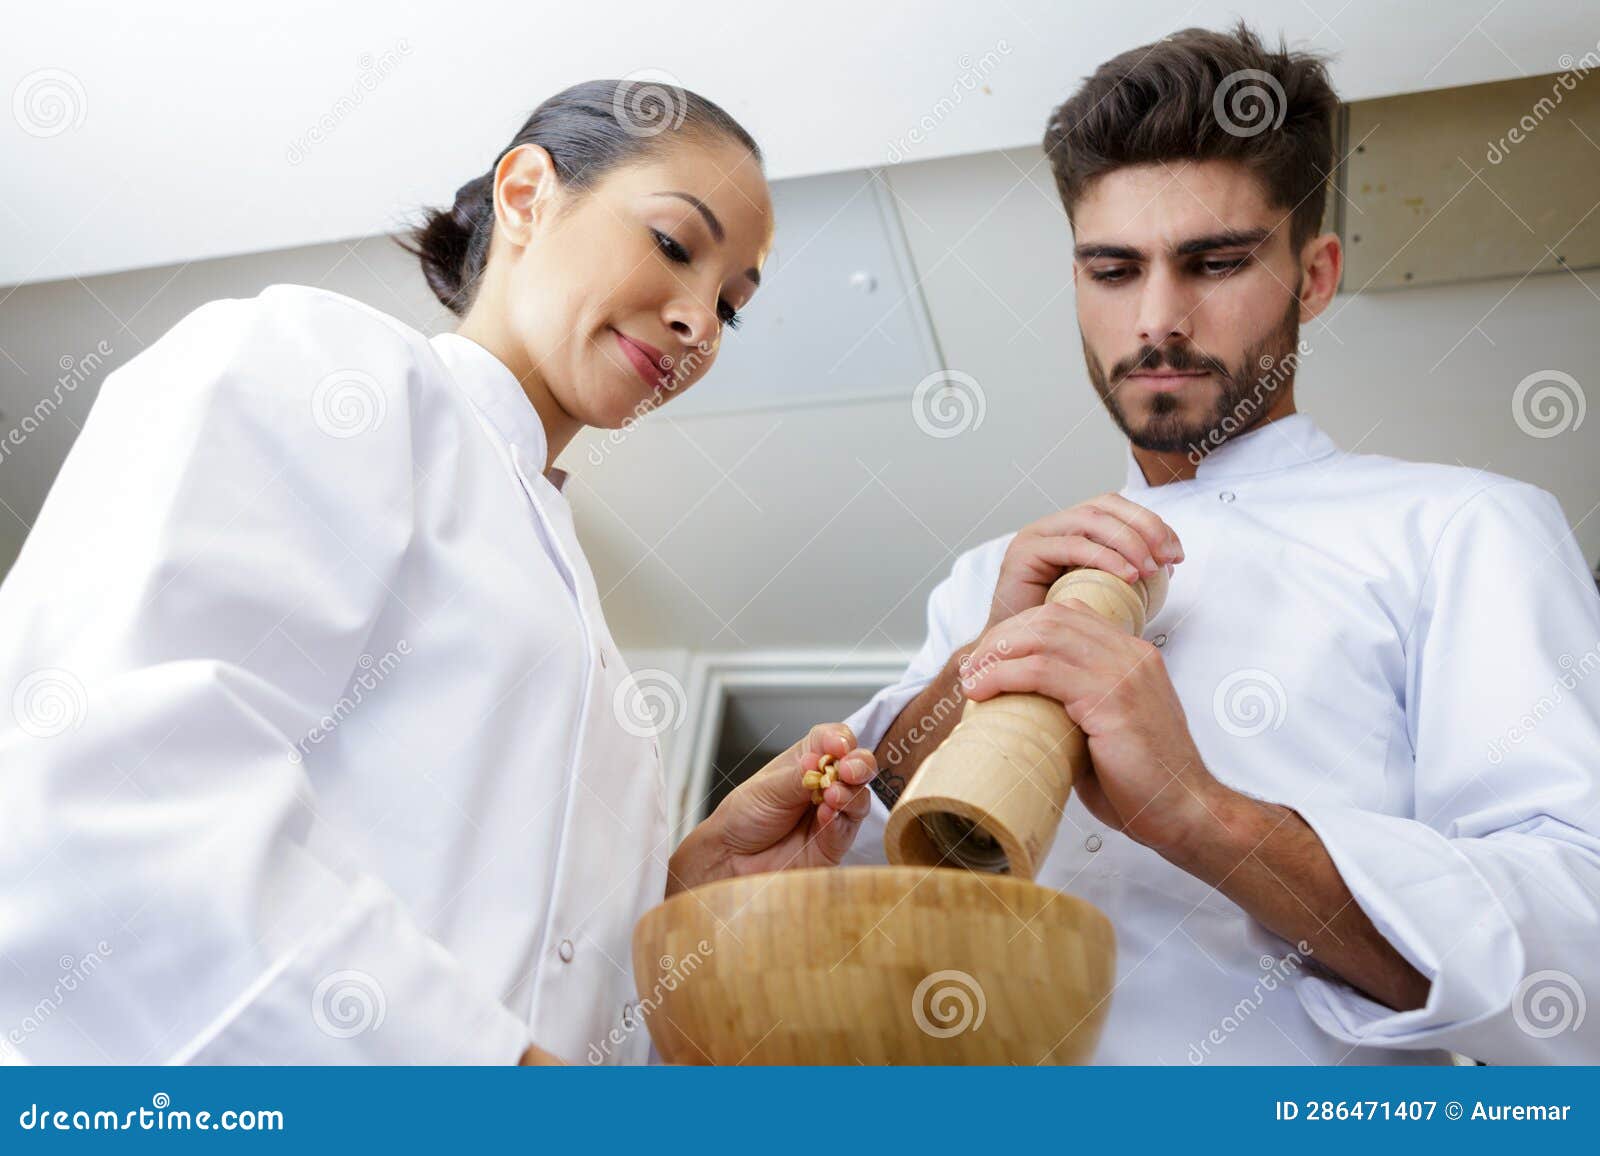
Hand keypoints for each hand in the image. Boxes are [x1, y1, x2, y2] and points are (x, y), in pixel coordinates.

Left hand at [666, 723, 877, 893]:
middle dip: (859, 764)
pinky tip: (826, 815)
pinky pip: (847, 829)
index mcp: (805, 762)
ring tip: (831, 795)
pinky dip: (840, 820)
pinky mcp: (833, 843)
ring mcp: (832, 813)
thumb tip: (819, 762)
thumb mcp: (766, 789)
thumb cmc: (743, 818)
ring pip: (860, 797)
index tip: (839, 746)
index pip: (833, 739)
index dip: (840, 739)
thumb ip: (797, 776)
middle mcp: (824, 785)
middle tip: (847, 770)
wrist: (731, 859)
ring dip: (850, 793)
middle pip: (857, 766)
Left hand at [960, 601, 1224, 857]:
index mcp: (1132, 655)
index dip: (1022, 628)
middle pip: (1051, 617)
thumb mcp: (1105, 728)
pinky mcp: (1111, 698)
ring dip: (997, 653)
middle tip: (973, 666)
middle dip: (1003, 636)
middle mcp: (1131, 654)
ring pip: (1043, 636)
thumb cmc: (1142, 782)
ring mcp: (1123, 672)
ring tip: (971, 679)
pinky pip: (1043, 670)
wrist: (1185, 811)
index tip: (992, 656)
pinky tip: (983, 690)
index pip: (1069, 615)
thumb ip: (1074, 706)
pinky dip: (1004, 675)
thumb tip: (1021, 707)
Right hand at [987, 494, 1182, 632]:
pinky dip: (1106, 558)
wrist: (1017, 659)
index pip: (1117, 509)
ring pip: (1091, 519)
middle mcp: (1053, 527)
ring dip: (1130, 541)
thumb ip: (1130, 574)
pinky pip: (1072, 546)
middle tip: (1169, 557)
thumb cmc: (1062, 633)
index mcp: (1072, 530)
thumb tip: (1168, 563)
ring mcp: (1036, 536)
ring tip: (1151, 570)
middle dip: (1146, 526)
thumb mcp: (1105, 596)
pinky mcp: (1023, 554)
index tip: (1177, 554)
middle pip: (1106, 505)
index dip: (1152, 524)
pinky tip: (1129, 577)